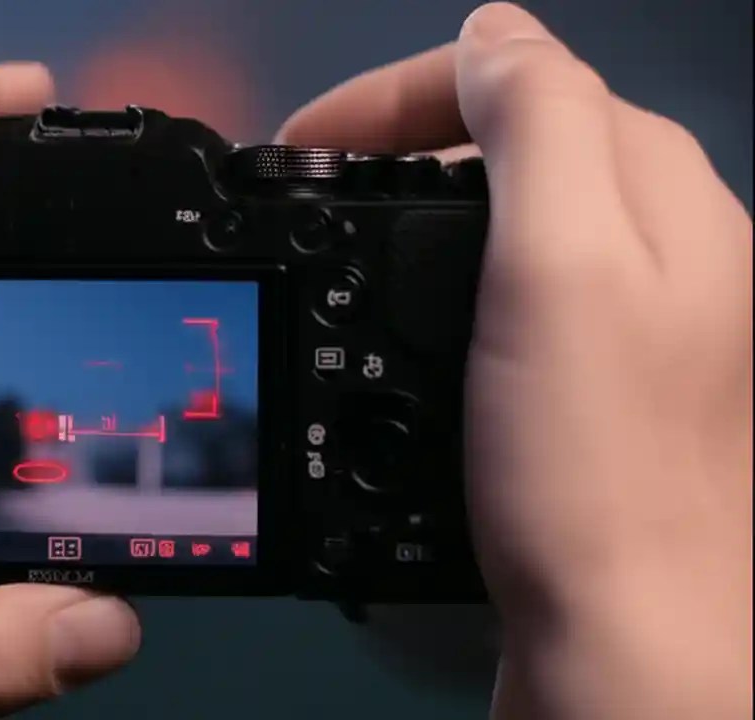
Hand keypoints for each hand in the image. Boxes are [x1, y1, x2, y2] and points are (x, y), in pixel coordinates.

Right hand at [278, 3, 750, 717]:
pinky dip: (441, 286)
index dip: (394, 96)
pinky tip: (406, 328)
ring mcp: (632, 318)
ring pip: (508, 217)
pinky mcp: (598, 386)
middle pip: (513, 139)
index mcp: (656, 185)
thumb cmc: (590, 459)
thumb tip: (490, 34)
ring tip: (340, 252)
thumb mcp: (562, 263)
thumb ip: (536, 119)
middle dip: (402, 148)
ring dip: (415, 214)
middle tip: (309, 198)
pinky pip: (507, 293)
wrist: (628, 636)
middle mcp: (662, 239)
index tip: (300, 151)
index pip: (513, 77)